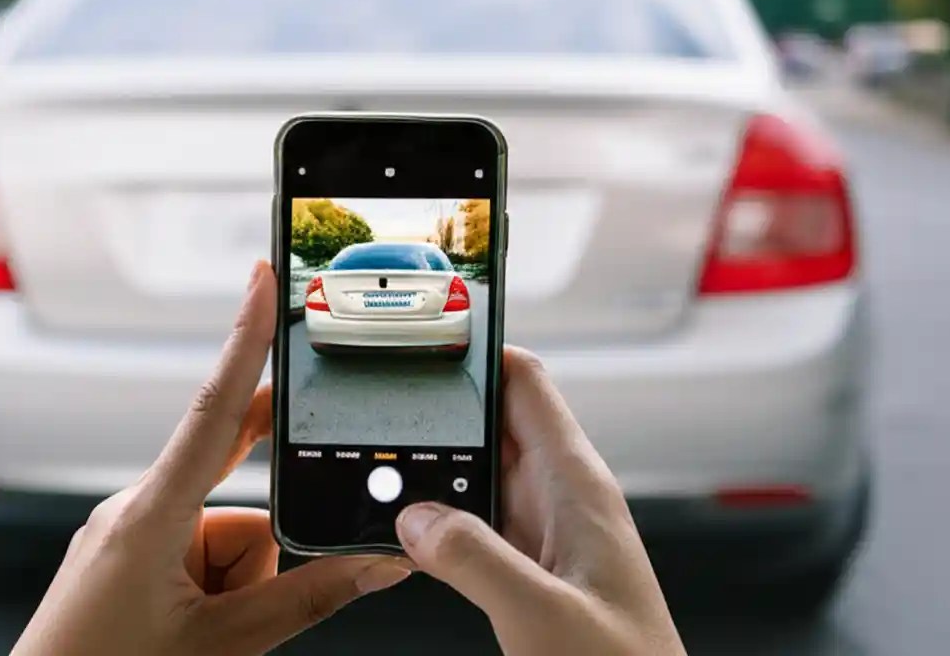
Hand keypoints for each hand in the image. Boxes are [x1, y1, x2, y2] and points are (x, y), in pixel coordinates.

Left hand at [13, 262, 409, 655]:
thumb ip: (308, 601)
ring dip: (242, 587)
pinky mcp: (134, 558)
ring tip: (208, 639)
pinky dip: (221, 593)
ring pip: (230, 536)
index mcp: (150, 515)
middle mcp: (139, 510)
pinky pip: (204, 554)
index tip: (264, 280)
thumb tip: (380, 563)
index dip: (245, 339)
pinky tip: (199, 634)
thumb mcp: (221, 647)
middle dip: (263, 549)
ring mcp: (135, 536)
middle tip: (238, 606)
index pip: (213, 410)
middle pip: (242, 495)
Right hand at [394, 348, 685, 655]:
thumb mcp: (543, 616)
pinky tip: (398, 530)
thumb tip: (415, 517)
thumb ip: (476, 560)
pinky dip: (434, 521)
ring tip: (373, 465)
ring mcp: (543, 534)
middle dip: (437, 412)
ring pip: (475, 475)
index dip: (478, 349)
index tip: (423, 332)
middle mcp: (560, 499)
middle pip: (490, 422)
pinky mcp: (527, 570)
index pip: (527, 384)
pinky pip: (471, 526)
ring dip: (430, 470)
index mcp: (577, 487)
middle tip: (375, 404)